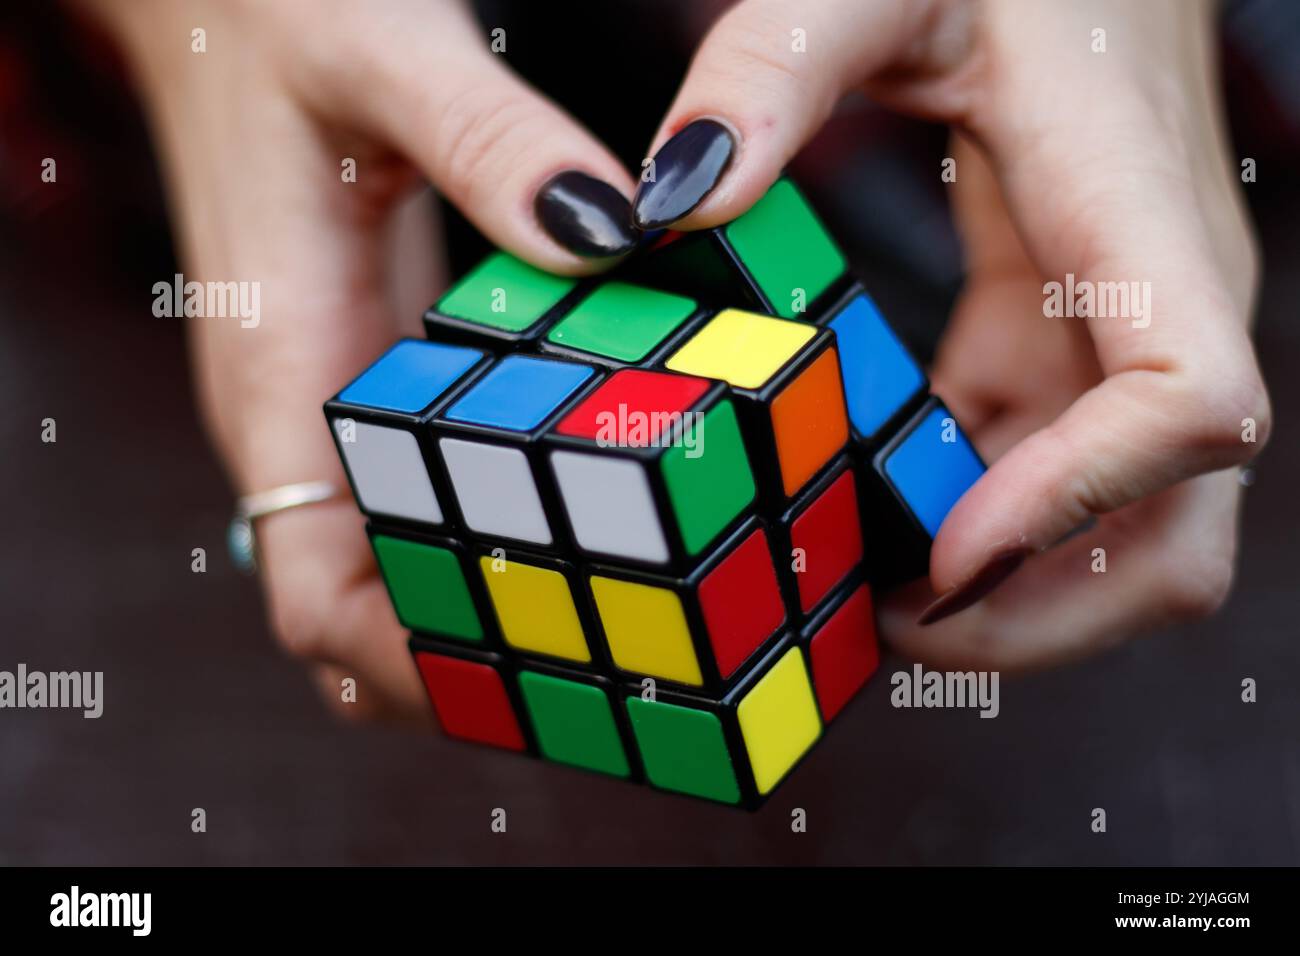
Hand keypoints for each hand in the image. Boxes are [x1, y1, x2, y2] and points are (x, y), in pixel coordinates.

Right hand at [83, 0, 637, 719]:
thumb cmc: (265, 18)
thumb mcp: (378, 56)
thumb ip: (486, 139)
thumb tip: (612, 227)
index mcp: (281, 378)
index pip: (315, 597)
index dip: (408, 669)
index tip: (526, 685)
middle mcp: (306, 419)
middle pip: (375, 614)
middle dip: (476, 663)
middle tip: (623, 668)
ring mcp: (342, 405)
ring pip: (405, 564)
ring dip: (494, 608)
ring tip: (631, 621)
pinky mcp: (380, 372)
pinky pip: (432, 492)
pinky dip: (500, 529)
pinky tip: (597, 517)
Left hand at [636, 0, 1269, 669]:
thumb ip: (774, 67)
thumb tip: (668, 199)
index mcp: (1135, 213)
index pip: (1187, 399)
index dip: (1081, 501)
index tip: (946, 553)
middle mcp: (1156, 298)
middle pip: (1167, 527)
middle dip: (1033, 609)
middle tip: (874, 625)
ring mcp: (1119, 333)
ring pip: (1111, 530)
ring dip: (991, 591)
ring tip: (846, 598)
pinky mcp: (1067, 341)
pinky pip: (1039, 471)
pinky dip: (964, 525)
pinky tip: (864, 523)